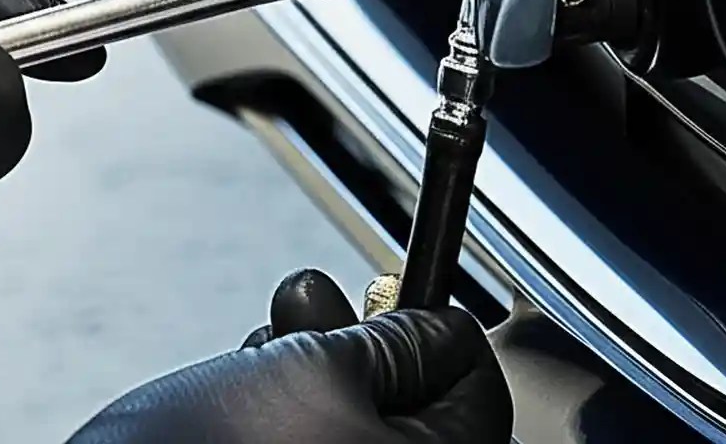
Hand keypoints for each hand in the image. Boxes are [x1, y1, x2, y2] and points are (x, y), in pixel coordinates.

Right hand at [68, 270, 513, 442]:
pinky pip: (308, 441)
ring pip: (353, 418)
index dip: (441, 328)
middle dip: (370, 339)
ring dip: (318, 362)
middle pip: (415, 406)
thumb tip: (438, 328)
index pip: (477, 391)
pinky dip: (286, 403)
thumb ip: (398, 341)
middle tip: (330, 304)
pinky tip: (247, 382)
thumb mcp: (320, 367)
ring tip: (275, 339)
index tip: (405, 296)